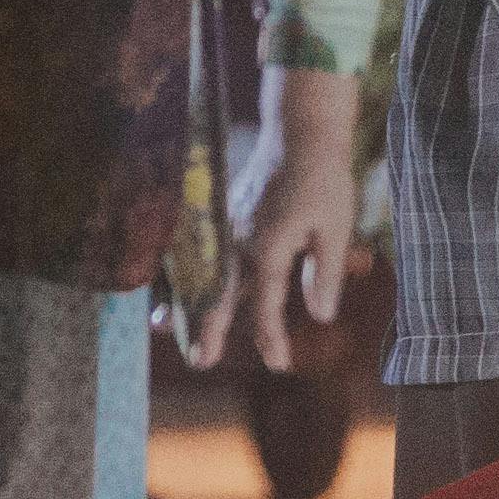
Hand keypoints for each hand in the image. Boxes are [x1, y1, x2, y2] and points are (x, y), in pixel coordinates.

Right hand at [197, 66, 369, 370]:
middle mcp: (240, 242)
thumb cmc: (323, 179)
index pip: (266, 305)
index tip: (280, 365)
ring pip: (202, 273)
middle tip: (201, 361)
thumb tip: (320, 316)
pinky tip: (172, 285)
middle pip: (218, 294)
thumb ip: (324, 274)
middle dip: (208, 329)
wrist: (300, 132)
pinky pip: (200, 252)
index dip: (272, 339)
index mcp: (269, 249)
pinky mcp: (224, 215)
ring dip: (185, 301)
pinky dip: (186, 273)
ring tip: (162, 328)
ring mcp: (227, 226)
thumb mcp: (335, 229)